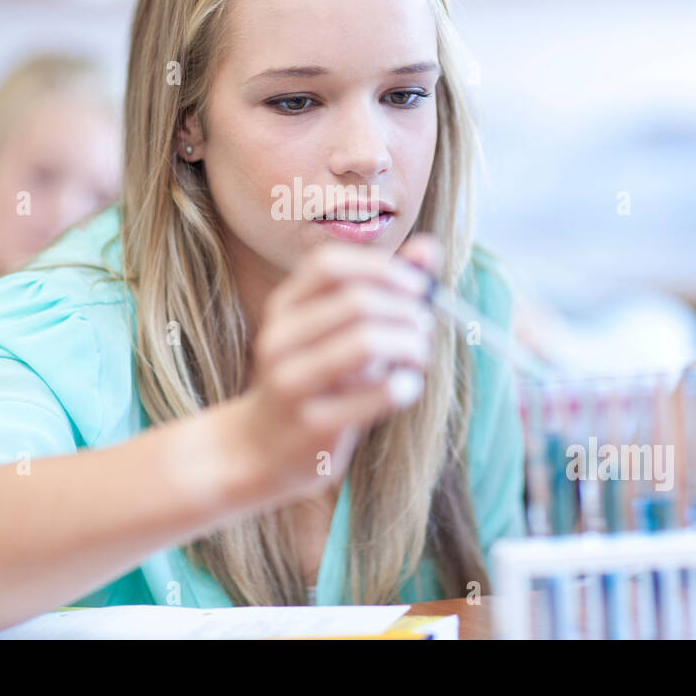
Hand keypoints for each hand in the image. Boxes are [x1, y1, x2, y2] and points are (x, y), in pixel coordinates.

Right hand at [235, 234, 441, 502]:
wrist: (263, 447)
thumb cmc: (316, 378)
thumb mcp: (337, 329)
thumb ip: (383, 286)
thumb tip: (431, 248)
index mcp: (282, 307)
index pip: (330, 266)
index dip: (381, 268)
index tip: (417, 287)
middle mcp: (278, 340)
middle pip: (357, 302)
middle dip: (406, 311)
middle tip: (425, 327)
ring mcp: (291, 383)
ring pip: (367, 344)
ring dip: (410, 345)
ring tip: (419, 355)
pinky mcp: (313, 425)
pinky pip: (377, 395)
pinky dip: (406, 385)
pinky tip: (409, 385)